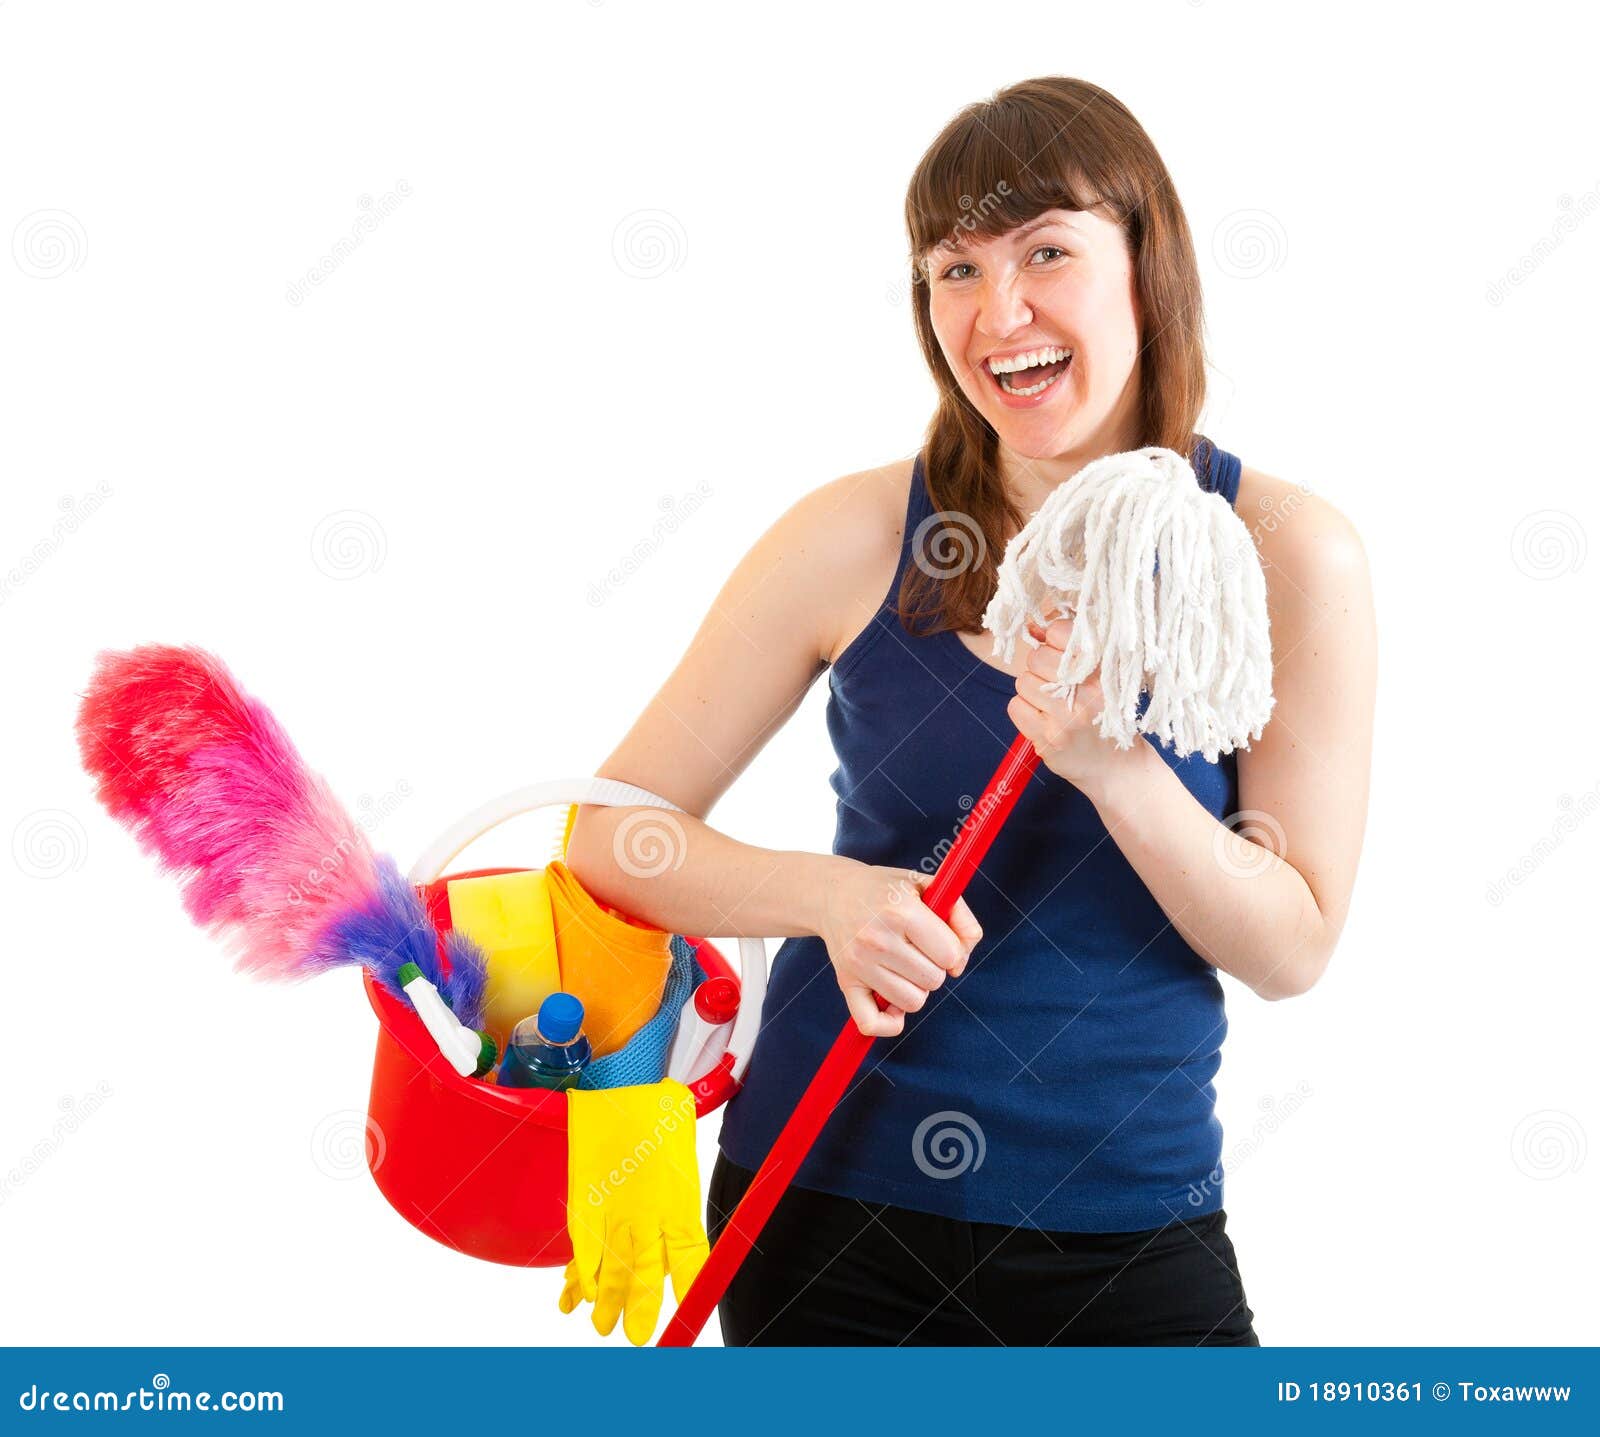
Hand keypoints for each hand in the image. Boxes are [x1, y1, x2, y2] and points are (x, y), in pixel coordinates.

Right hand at [815, 860, 982, 1036]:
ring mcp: (859, 963)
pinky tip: (891, 1004)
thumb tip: (960, 962)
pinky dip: (888, 1023)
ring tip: (903, 966)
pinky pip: (871, 1023)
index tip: (940, 940)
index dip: (953, 950)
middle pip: (933, 980)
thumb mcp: (928, 885)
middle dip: (934, 967)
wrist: (834, 894)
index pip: (950, 954)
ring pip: (912, 1002)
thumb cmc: (887, 892)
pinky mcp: (846, 982)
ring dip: (915, 988)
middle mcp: (878, 938)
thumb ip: (961, 916)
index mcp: (901, 911)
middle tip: (917, 949)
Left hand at [1007, 613, 1150, 797]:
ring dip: (1032, 691)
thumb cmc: (1107, 714)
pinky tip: (1044, 719)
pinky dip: (1025, 711)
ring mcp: (1067, 718)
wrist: (1118, 767)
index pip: (1060, 632)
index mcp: (1105, 669)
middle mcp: (1088, 692)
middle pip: (1036, 658)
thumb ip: (1070, 647)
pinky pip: (1015, 707)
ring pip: (1023, 681)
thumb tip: (1032, 627)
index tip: (1060, 653)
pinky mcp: (1048, 739)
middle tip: (1059, 685)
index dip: (1052, 639)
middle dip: (1041, 668)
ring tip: (1054, 704)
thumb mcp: (1102, 676)